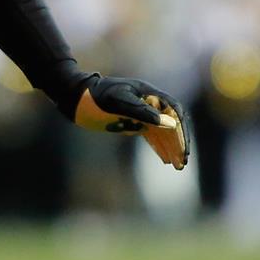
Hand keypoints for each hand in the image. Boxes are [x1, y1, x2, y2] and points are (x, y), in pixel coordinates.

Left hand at [74, 75, 188, 169]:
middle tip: (183, 162)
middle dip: (179, 142)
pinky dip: (159, 147)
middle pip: (171, 123)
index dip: (181, 130)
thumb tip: (171, 124)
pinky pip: (151, 136)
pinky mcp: (132, 122)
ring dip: (171, 148)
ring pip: (162, 132)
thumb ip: (144, 112)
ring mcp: (140, 113)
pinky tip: (165, 159)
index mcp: (149, 94)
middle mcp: (149, 103)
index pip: (174, 112)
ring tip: (178, 166)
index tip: (183, 148)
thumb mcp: (119, 103)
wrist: (76, 98)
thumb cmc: (97, 97)